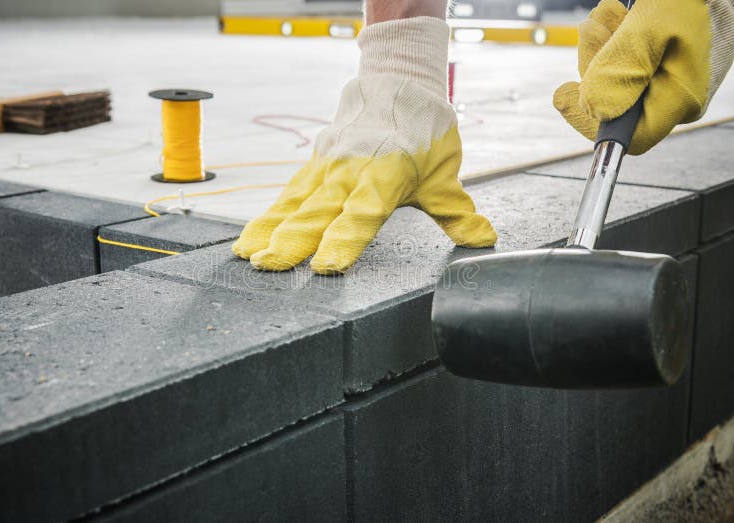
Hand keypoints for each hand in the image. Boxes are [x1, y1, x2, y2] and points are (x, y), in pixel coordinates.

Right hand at [233, 17, 496, 274]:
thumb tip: (484, 240)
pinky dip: (268, 216)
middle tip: (271, 265)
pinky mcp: (315, 163)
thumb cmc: (424, 131)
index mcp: (386, 175)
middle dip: (293, 240)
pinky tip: (249, 239)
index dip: (344, 240)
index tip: (326, 265)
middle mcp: (352, 170)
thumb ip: (456, 212)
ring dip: (272, 230)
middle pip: (319, 210)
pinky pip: (288, 193)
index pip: (362, 214)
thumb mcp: (443, 174)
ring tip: (249, 256)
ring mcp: (329, 166)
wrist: (398, 82)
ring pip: (296, 202)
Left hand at [554, 0, 733, 154]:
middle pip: (613, 106)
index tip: (563, 96)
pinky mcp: (655, 69)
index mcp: (679, 99)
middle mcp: (673, 98)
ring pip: (612, 81)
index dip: (591, 123)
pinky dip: (608, 42)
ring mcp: (664, 84)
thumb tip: (596, 112)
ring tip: (606, 16)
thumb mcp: (651, 27)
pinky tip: (613, 18)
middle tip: (592, 29)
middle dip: (594, 67)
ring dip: (599, 48)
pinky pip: (620, 66)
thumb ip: (623, 67)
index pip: (629, 137)